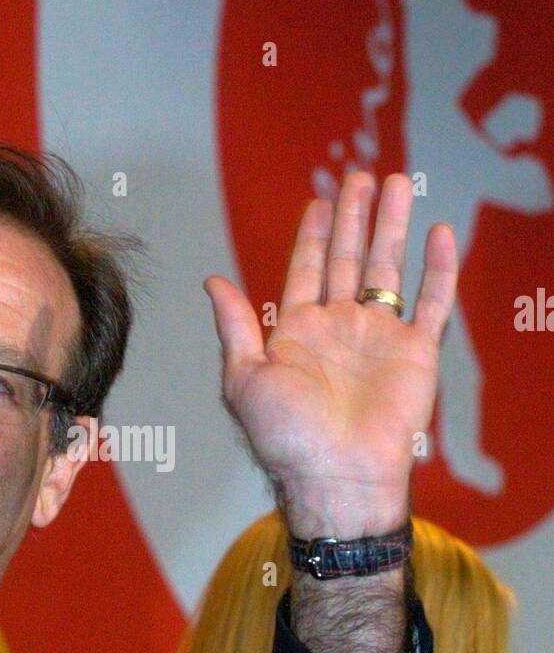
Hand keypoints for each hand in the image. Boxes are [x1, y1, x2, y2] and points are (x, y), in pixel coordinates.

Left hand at [204, 172, 458, 538]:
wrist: (338, 476)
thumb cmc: (286, 439)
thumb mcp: (245, 378)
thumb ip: (235, 327)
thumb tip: (212, 281)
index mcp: (298, 331)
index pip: (307, 268)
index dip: (313, 234)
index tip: (321, 199)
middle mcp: (340, 328)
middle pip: (348, 258)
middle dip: (355, 217)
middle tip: (362, 176)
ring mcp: (379, 338)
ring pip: (388, 268)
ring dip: (392, 227)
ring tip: (398, 184)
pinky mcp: (415, 353)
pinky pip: (431, 303)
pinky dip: (438, 270)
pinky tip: (441, 234)